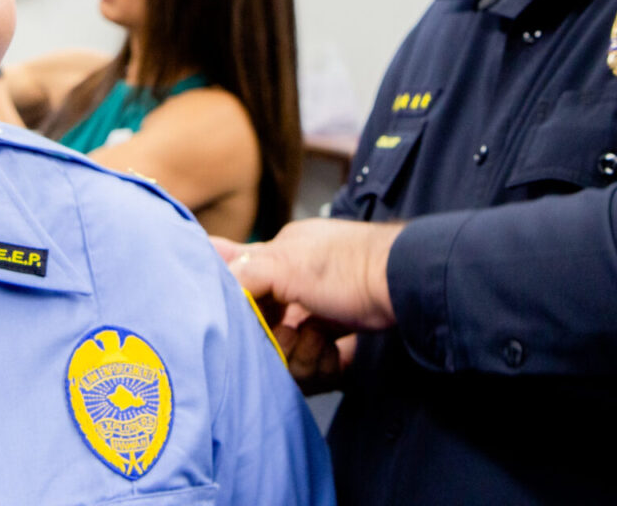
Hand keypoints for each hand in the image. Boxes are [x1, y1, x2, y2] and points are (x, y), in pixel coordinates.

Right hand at [214, 218, 404, 390]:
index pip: (240, 284)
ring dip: (302, 353)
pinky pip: (315, 361)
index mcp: (278, 256)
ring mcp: (316, 309)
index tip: (243, 322)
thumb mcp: (284, 263)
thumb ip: (243, 272)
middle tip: (291, 331)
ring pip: (288, 352)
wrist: (402, 287)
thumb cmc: (346, 266)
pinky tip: (337, 348)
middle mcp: (294, 282)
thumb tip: (215, 280)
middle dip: (275, 339)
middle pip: (263, 328)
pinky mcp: (337, 333)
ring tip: (317, 336)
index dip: (240, 308)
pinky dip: (325, 359)